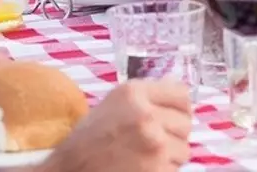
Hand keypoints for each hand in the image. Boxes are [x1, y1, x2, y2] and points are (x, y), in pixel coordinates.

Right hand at [39, 79, 191, 171]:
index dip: (179, 108)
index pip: (182, 95)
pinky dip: (164, 171)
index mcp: (134, 93)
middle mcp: (146, 115)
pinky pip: (176, 169)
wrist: (70, 171)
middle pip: (186, 123)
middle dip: (174, 133)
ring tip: (147, 157)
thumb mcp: (114, 103)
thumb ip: (147, 95)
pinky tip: (145, 168)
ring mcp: (153, 144)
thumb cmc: (90, 139)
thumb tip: (181, 94)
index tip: (172, 117)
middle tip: (154, 142)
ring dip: (170, 155)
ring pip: (184, 149)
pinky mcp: (156, 170)